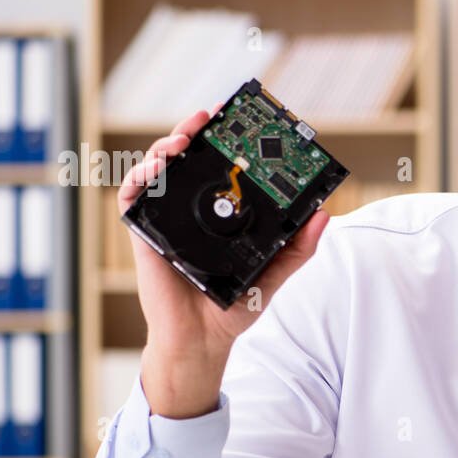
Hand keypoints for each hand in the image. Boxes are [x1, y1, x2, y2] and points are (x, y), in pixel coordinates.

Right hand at [118, 106, 330, 416]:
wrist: (204, 340)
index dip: (223, 141)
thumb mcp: (275, 272)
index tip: (236, 119)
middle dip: (192, 132)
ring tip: (180, 139)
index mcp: (219, 215)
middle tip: (205, 116)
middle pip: (186, 161)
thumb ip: (299, 247)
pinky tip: (154, 169)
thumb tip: (324, 215)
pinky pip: (133, 201)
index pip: (219, 168)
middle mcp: (190, 212)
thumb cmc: (233, 307)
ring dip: (164, 147)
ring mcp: (166, 221)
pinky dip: (139, 179)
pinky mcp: (145, 236)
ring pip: (158, 171)